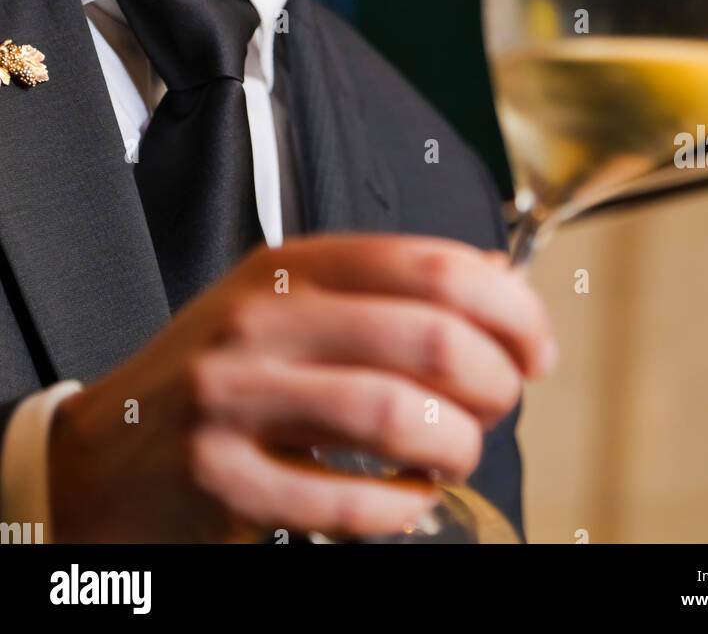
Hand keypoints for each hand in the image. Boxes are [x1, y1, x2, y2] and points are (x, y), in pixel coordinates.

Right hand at [49, 234, 556, 541]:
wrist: (106, 455)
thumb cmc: (223, 377)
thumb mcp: (292, 306)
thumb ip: (386, 292)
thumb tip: (504, 281)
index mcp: (293, 267)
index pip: (433, 264)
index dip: (510, 308)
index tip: (536, 347)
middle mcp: (263, 318)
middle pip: (430, 337)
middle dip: (494, 383)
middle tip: (496, 406)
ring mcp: (236, 395)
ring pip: (396, 416)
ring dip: (455, 447)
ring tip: (452, 454)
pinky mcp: (221, 476)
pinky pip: (347, 501)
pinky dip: (401, 508)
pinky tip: (404, 500)